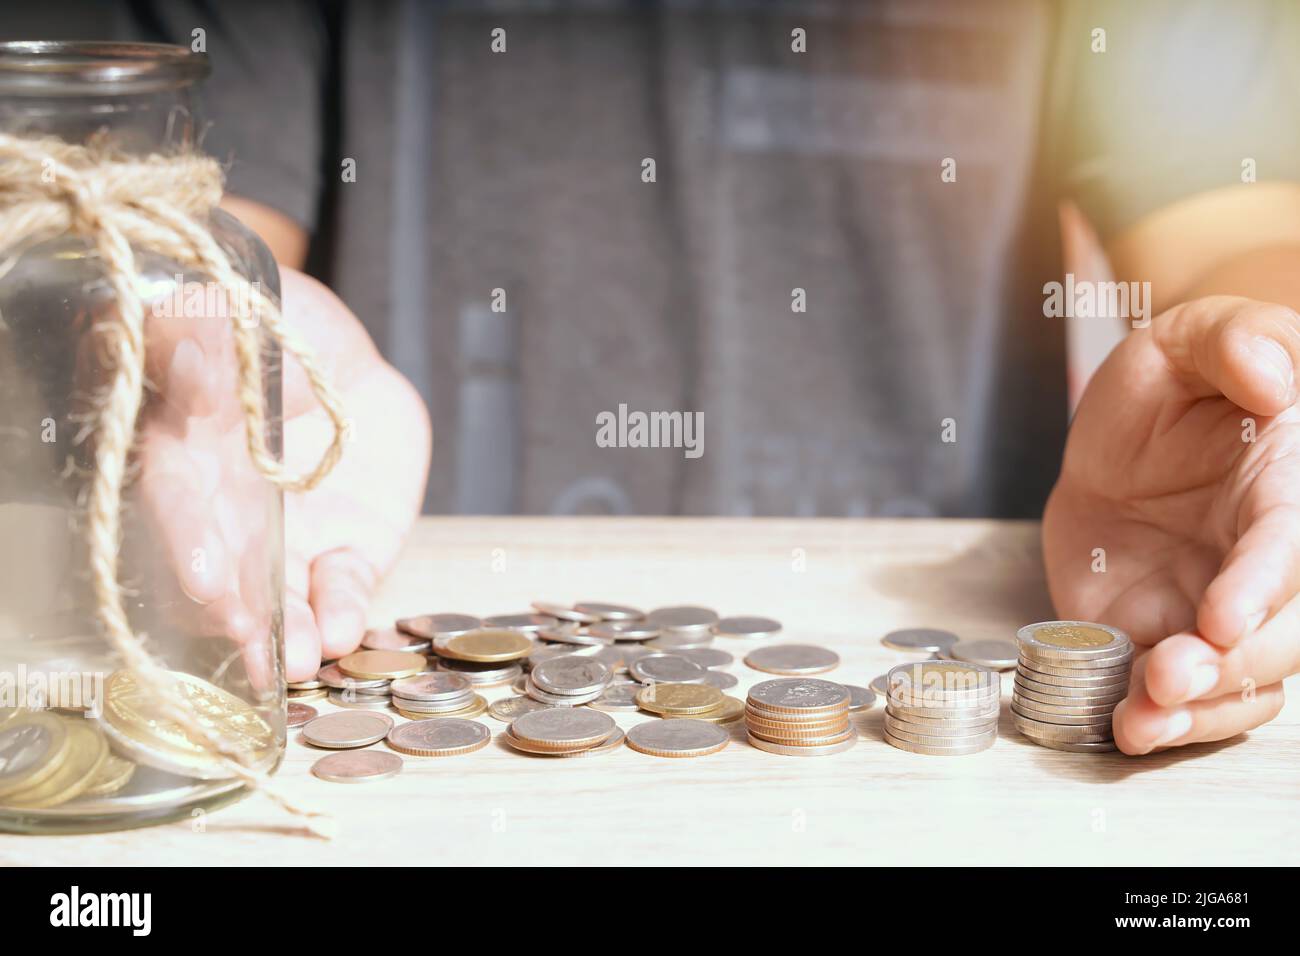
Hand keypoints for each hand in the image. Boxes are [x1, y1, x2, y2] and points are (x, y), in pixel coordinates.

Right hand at [138, 268, 429, 682]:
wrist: (340, 358)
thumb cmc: (266, 326)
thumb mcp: (228, 311)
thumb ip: (198, 333)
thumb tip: (177, 334)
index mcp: (186, 455)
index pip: (180, 504)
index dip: (190, 540)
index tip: (208, 577)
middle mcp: (231, 515)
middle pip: (232, 572)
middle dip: (243, 614)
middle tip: (257, 648)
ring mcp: (288, 539)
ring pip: (284, 597)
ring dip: (294, 632)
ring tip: (306, 660)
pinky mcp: (344, 548)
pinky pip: (344, 586)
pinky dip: (346, 607)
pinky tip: (348, 628)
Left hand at [1043, 296, 1298, 753]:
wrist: (1120, 435)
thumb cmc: (1175, 381)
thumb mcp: (1194, 336)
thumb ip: (1234, 340)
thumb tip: (1273, 377)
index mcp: (1291, 486)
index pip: (1291, 543)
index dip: (1263, 583)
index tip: (1222, 619)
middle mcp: (1272, 559)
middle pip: (1285, 633)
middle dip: (1231, 666)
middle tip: (1168, 676)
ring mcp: (1228, 608)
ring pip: (1248, 682)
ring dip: (1200, 711)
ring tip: (1141, 722)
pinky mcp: (1179, 638)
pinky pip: (1196, 698)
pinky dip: (1168, 722)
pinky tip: (1131, 730)